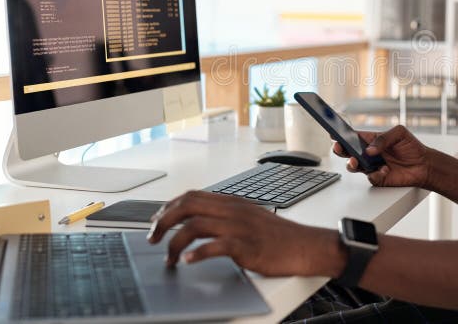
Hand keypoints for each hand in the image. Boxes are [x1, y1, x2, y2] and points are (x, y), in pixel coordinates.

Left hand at [146, 191, 343, 276]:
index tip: (157, 221)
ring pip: (195, 225)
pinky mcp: (246, 246)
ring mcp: (239, 227)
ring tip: (169, 258)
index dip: (169, 207)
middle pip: (188, 206)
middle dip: (163, 221)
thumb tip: (199, 222)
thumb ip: (226, 217)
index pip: (192, 196)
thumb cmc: (278, 236)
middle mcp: (233, 211)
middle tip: (153, 238)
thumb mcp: (249, 217)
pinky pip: (216, 246)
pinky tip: (189, 261)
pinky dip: (198, 254)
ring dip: (175, 242)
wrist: (304, 245)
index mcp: (232, 202)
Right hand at [332, 125, 432, 187]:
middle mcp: (368, 153)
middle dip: (340, 149)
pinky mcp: (378, 178)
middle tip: (339, 148)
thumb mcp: (400, 134)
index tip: (333, 133)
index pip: (353, 136)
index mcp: (371, 140)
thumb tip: (370, 149)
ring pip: (354, 166)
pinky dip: (376, 174)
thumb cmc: (412, 147)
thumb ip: (384, 138)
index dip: (342, 134)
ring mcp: (372, 166)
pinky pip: (371, 177)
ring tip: (355, 161)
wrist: (424, 165)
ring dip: (352, 163)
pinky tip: (384, 170)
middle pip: (348, 151)